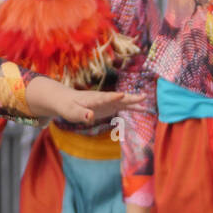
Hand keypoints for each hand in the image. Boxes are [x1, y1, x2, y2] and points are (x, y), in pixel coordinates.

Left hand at [23, 78, 140, 122]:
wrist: (67, 100)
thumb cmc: (68, 106)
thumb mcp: (71, 112)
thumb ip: (82, 115)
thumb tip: (90, 117)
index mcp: (94, 99)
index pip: (105, 97)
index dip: (113, 97)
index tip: (122, 95)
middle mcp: (104, 98)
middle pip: (119, 98)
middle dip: (130, 98)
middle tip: (143, 97)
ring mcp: (108, 101)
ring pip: (123, 101)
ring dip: (134, 101)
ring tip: (146, 102)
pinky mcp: (110, 106)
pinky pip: (123, 106)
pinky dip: (132, 107)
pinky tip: (142, 109)